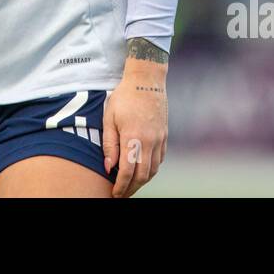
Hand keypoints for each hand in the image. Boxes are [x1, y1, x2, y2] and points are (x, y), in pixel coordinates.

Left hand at [102, 49, 167, 197]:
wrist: (146, 80)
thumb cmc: (124, 97)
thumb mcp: (109, 118)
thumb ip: (110, 144)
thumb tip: (108, 168)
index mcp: (133, 137)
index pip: (128, 171)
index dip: (120, 186)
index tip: (114, 193)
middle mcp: (149, 141)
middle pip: (143, 175)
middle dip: (132, 188)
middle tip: (121, 194)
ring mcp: (159, 139)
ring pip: (153, 170)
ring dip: (142, 181)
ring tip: (131, 185)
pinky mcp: (165, 136)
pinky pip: (159, 160)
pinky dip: (151, 169)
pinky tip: (142, 170)